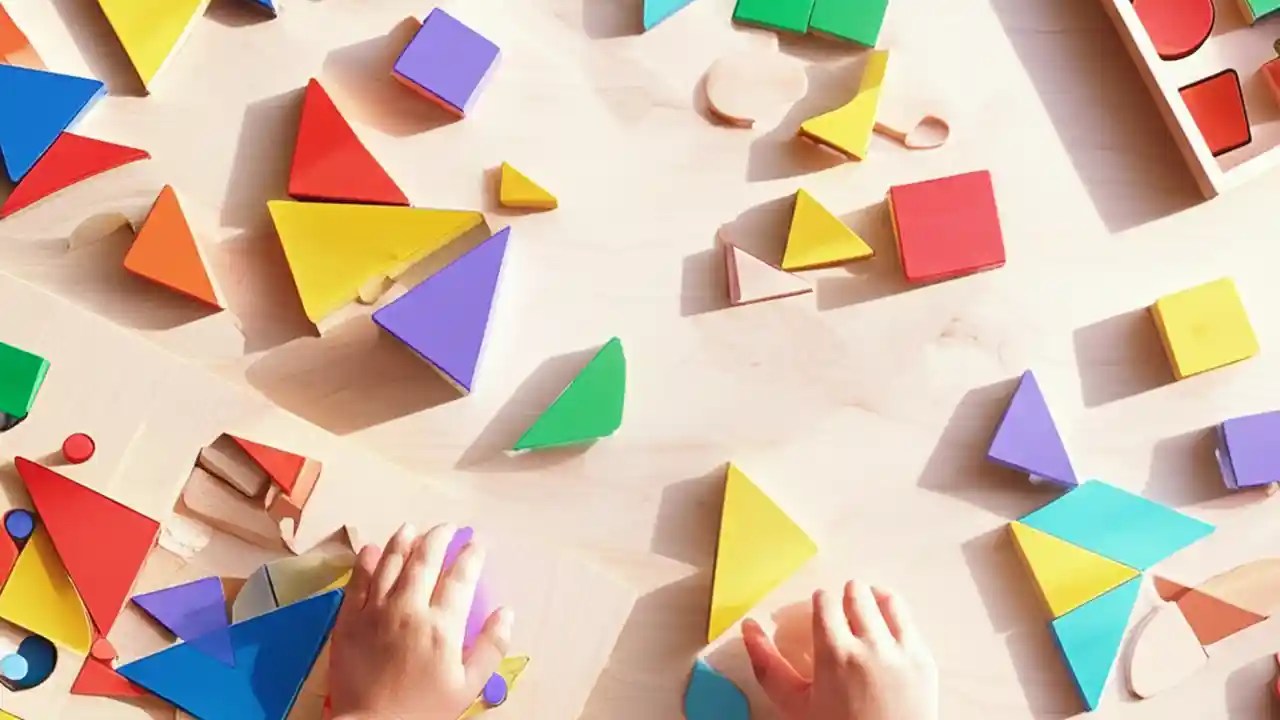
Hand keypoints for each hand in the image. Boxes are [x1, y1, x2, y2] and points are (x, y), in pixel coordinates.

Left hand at [330, 523, 512, 719]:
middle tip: (447, 527)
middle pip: (425, 559)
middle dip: (439, 537)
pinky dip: (366, 561)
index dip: (471, 555)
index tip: (478, 543)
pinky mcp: (349, 619)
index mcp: (442, 625)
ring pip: (390, 562)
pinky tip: (372, 548)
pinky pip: (357, 581)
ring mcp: (375, 611)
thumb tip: (507, 612)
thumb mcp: (468, 686)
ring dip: (403, 540)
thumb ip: (491, 647)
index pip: (460, 576)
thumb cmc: (424, 710)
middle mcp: (409, 608)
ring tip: (411, 527)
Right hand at [742, 582, 936, 719]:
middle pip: (855, 593)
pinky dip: (895, 615)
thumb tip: (748, 626)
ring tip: (864, 611)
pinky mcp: (923, 659)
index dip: (820, 603)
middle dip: (845, 598)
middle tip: (841, 613)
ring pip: (885, 600)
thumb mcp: (794, 703)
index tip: (820, 612)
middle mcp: (870, 646)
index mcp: (835, 654)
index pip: (825, 601)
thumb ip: (767, 663)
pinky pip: (909, 619)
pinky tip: (886, 625)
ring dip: (871, 599)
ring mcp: (901, 651)